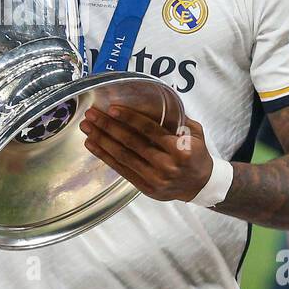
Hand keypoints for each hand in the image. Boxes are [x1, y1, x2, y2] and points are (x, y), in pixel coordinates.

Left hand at [80, 105, 213, 201]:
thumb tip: (152, 100)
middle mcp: (167, 165)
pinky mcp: (145, 188)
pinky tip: (93, 145)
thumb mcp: (194, 132)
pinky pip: (121, 169)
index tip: (112, 108)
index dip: (129, 118)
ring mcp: (155, 179)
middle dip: (108, 126)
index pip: (150, 130)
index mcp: (180, 150)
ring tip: (87, 127)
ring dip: (102, 140)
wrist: (201, 185)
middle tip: (92, 115)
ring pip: (123, 156)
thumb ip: (176, 118)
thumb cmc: (196, 153)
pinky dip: (104, 156)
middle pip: (132, 143)